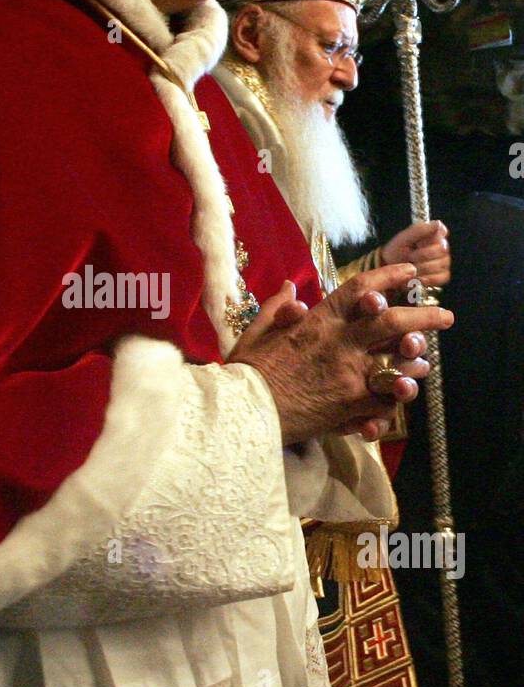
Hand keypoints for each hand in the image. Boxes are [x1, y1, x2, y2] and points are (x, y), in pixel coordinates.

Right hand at [229, 264, 453, 446]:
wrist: (243, 413)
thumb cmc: (246, 373)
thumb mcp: (256, 333)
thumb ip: (277, 309)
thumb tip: (291, 289)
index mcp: (318, 321)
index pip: (359, 288)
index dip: (388, 276)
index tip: (408, 272)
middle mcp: (339, 343)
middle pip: (392, 320)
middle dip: (423, 315)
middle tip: (445, 316)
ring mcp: (348, 375)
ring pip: (397, 363)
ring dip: (416, 362)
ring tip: (425, 362)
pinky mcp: (350, 407)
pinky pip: (384, 401)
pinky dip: (392, 399)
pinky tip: (401, 395)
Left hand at [381, 220, 449, 288]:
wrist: (391, 272)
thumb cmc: (396, 253)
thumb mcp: (402, 240)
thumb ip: (419, 230)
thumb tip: (437, 223)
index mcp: (432, 234)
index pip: (441, 231)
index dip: (430, 238)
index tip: (418, 243)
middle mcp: (441, 246)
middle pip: (442, 249)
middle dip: (421, 255)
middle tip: (409, 257)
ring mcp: (443, 262)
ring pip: (440, 264)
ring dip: (421, 268)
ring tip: (411, 267)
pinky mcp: (442, 276)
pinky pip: (439, 277)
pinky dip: (425, 279)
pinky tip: (416, 276)